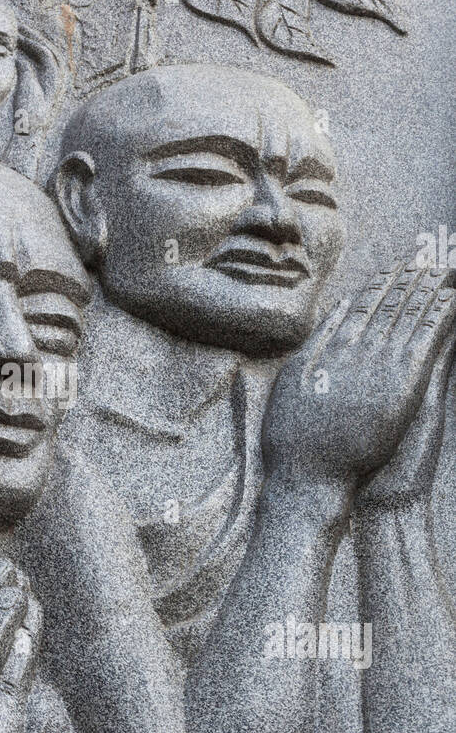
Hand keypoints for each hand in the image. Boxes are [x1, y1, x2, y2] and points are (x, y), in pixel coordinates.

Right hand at [262, 261, 455, 490]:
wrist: (311, 475)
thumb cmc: (295, 438)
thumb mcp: (293, 380)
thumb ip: (317, 342)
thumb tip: (337, 311)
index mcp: (332, 346)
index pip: (363, 304)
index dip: (382, 284)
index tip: (397, 267)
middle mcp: (358, 349)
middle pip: (390, 304)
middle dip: (410, 279)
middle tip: (429, 258)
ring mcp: (382, 364)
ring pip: (412, 314)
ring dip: (430, 289)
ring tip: (446, 269)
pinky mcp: (405, 384)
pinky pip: (429, 338)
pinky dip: (442, 315)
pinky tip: (454, 299)